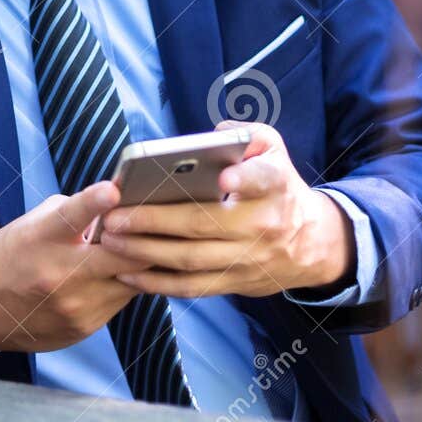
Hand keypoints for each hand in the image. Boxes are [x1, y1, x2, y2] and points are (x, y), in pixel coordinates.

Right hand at [0, 181, 148, 353]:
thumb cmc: (8, 258)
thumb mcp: (31, 224)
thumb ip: (75, 213)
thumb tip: (115, 206)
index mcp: (41, 239)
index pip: (71, 217)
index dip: (94, 202)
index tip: (113, 190)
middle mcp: (60, 274)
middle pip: (124, 256)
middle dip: (145, 238)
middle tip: (157, 224)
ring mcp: (76, 305)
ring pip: (133, 280)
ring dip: (139, 262)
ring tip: (139, 248)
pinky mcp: (86, 326)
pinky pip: (121, 300)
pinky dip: (123, 283)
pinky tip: (114, 275)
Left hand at [95, 121, 353, 298]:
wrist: (312, 243)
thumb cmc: (277, 187)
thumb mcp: (274, 151)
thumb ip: (247, 136)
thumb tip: (215, 134)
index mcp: (275, 186)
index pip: (265, 179)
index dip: (246, 179)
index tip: (224, 176)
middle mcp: (263, 224)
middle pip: (205, 223)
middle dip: (154, 220)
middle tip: (114, 216)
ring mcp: (249, 258)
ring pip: (191, 259)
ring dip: (146, 252)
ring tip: (109, 240)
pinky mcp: (237, 283)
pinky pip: (193, 287)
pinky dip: (158, 284)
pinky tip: (126, 273)